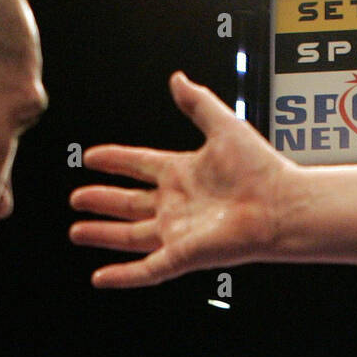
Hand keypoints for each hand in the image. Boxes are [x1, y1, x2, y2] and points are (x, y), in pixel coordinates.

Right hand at [70, 72, 294, 287]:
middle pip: (129, 204)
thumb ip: (197, 104)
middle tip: (77, 199)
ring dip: (102, 235)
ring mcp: (177, 232)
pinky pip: (146, 270)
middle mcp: (177, 204)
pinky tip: (100, 278)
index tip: (91, 157)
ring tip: (77, 231)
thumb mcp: (223, 126)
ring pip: (130, 236)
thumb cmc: (260, 169)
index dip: (115, 161)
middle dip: (101, 201)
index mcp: (183, 173)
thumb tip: (177, 79)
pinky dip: (122, 276)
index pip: (139, 166)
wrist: (280, 205)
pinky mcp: (181, 256)